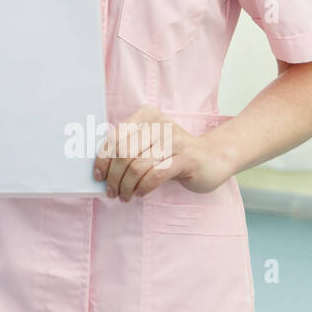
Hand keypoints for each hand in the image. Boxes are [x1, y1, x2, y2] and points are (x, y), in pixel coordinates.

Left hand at [93, 105, 231, 201]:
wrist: (212, 158)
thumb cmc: (173, 154)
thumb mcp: (149, 144)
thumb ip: (128, 148)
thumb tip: (101, 169)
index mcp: (146, 115)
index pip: (115, 136)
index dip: (103, 158)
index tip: (99, 176)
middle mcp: (160, 123)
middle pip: (124, 152)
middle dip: (114, 176)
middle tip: (112, 191)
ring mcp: (175, 139)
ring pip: (138, 166)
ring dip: (126, 186)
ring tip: (124, 196)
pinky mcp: (187, 158)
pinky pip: (155, 175)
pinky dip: (143, 187)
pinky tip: (140, 193)